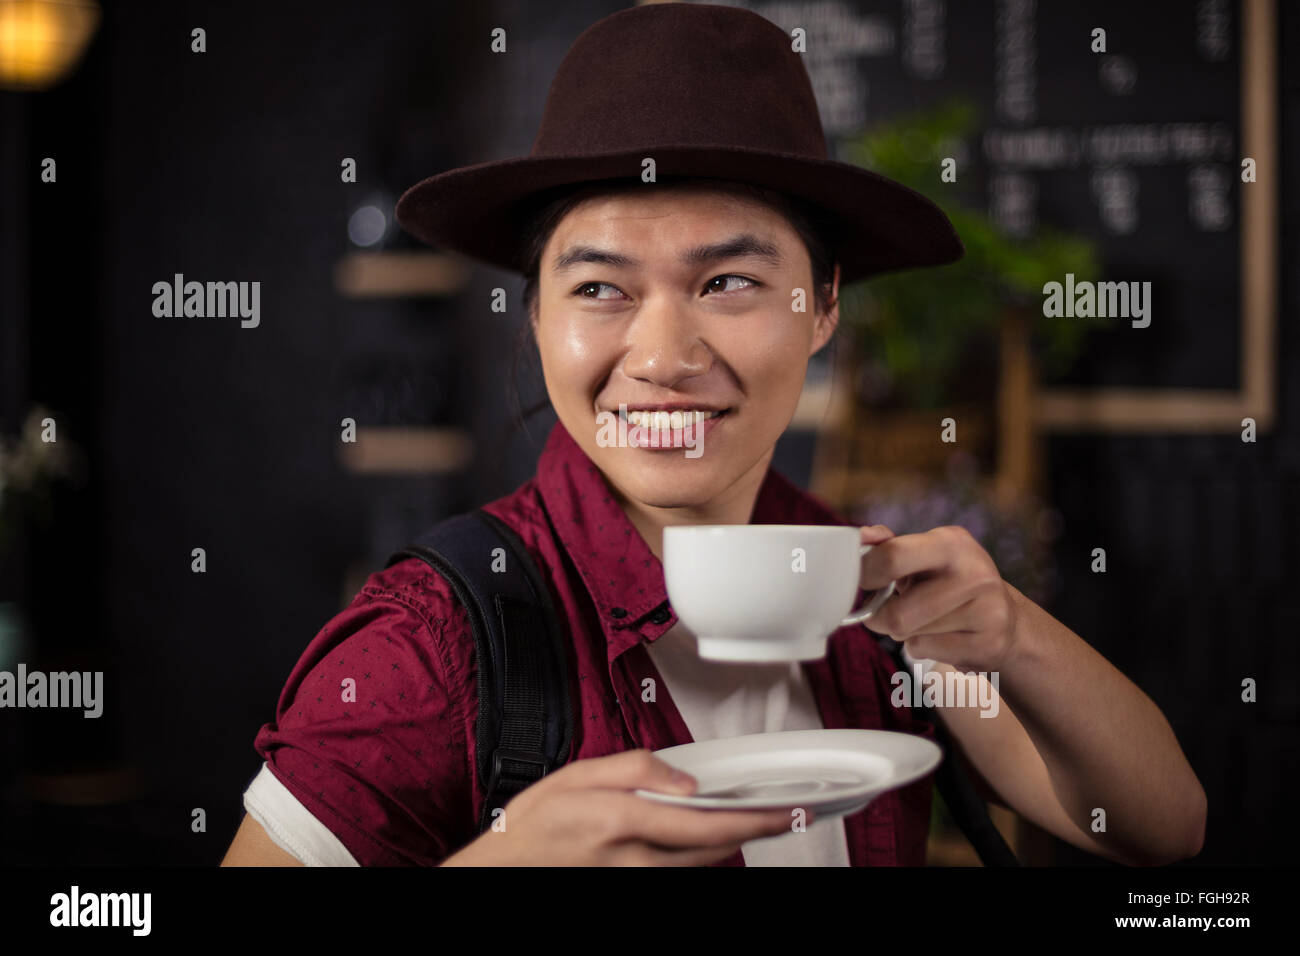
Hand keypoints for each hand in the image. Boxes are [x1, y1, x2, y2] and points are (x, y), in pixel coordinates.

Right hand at [440, 749, 798, 865]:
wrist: (501, 872)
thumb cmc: (531, 826)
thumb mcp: (576, 774)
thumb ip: (634, 769)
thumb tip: (684, 779)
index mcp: (622, 821)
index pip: (706, 825)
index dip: (753, 821)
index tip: (783, 812)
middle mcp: (635, 860)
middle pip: (714, 851)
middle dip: (751, 832)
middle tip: (779, 814)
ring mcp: (635, 881)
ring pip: (700, 865)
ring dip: (727, 843)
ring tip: (747, 819)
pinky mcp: (631, 888)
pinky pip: (677, 873)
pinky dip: (697, 855)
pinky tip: (702, 837)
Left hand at [857, 523, 1019, 672]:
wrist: (1005, 621)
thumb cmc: (948, 584)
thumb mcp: (924, 557)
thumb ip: (889, 546)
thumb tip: (863, 536)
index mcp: (951, 542)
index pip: (891, 557)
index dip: (864, 574)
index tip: (860, 583)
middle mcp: (974, 573)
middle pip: (896, 613)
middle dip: (878, 618)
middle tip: (880, 614)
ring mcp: (986, 609)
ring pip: (909, 633)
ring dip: (903, 632)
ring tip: (921, 622)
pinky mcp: (989, 643)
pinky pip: (926, 651)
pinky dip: (921, 648)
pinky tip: (941, 637)